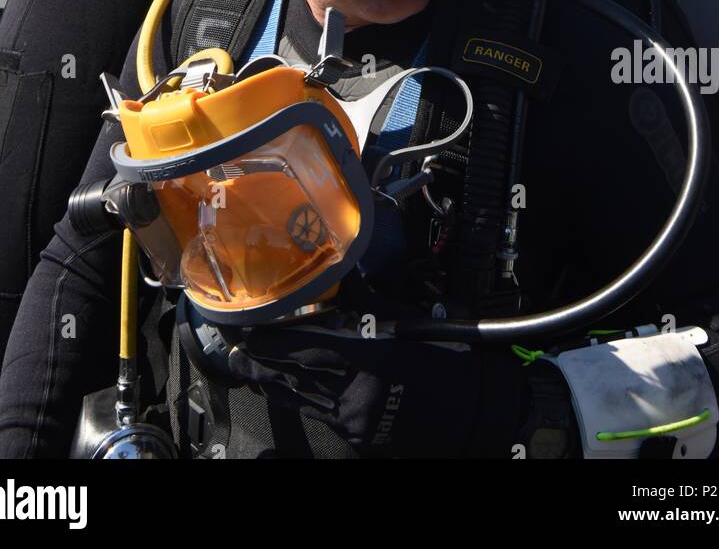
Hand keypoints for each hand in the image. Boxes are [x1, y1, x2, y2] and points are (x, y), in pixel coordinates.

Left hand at [225, 322, 528, 458]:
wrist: (482, 414)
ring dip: (274, 382)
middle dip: (264, 361)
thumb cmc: (455, 363)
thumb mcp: (416, 323)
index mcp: (375, 356)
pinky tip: (284, 394)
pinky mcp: (362, 440)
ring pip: (305, 398)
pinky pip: (324, 417)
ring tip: (246, 368)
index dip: (276, 338)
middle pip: (299, 374)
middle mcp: (360, 390)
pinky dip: (301, 403)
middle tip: (236, 348)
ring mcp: (359, 420)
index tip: (250, 329)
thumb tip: (347, 278)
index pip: (312, 344)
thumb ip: (376, 304)